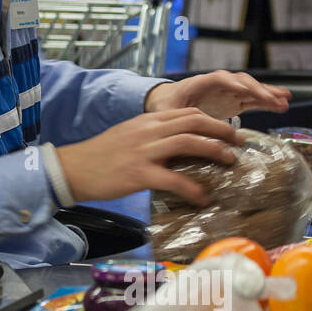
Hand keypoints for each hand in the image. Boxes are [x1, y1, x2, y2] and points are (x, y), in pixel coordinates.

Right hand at [56, 109, 243, 205]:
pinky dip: (192, 188)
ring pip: (188, 143)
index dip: (212, 120)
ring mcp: (143, 151)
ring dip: (214, 150)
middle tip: (239, 141)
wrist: (72, 168)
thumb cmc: (99, 155)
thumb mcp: (127, 135)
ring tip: (230, 160)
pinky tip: (203, 197)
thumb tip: (178, 145)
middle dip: (221, 130)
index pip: (186, 112)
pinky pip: (173, 179)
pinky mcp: (138, 173)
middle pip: (193, 122)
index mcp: (146, 120)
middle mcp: (148, 131)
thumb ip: (152, 135)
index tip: (227, 129)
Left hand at [144, 70, 290, 118]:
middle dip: (256, 89)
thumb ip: (177, 118)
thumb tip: (188, 131)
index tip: (244, 91)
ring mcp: (228, 91)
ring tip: (285, 99)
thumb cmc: (165, 104)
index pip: (219, 80)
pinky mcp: (235, 100)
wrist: (167, 100)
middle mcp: (218, 84)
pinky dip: (268, 101)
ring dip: (267, 93)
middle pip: (240, 81)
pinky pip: (254, 99)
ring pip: (251, 89)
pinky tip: (283, 104)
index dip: (233, 84)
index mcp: (199, 83)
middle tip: (272, 99)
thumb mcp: (166, 112)